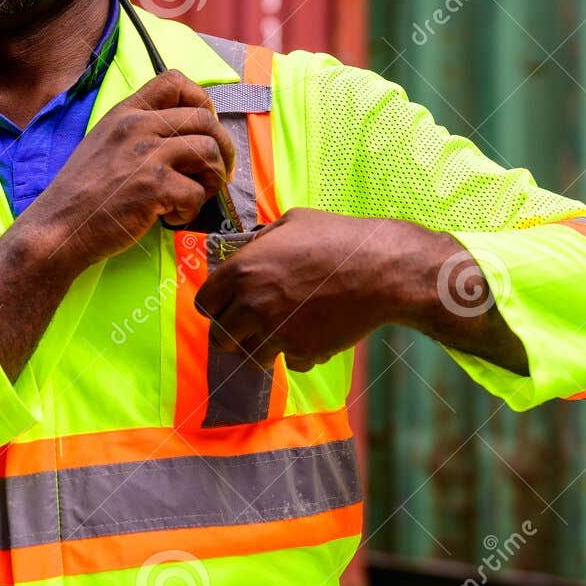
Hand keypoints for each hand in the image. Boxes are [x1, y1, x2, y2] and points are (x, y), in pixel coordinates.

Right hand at [13, 70, 235, 275]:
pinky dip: (191, 210)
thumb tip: (183, 138)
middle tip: (216, 171)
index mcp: (125, 113)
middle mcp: (136, 127)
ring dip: (211, 179)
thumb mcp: (103, 144)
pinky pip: (196, 192)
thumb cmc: (81, 194)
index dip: (201, 100)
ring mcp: (145, 155)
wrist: (59, 228)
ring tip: (194, 197)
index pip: (174, 81)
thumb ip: (137, 133)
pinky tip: (172, 218)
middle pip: (204, 118)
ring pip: (208, 152)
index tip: (204, 127)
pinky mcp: (153, 187)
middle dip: (222, 147)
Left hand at [194, 209, 450, 372]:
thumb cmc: (338, 238)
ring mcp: (276, 331)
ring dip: (264, 348)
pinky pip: (290, 362)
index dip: (216, 306)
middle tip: (250, 329)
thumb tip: (250, 251)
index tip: (227, 308)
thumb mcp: (292, 222)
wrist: (381, 269)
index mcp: (242, 270)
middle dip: (234, 334)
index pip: (205, 303)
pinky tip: (314, 335)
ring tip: (284, 333)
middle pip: (220, 338)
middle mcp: (252, 304)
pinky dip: (300, 354)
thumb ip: (262, 241)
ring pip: (252, 357)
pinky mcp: (302, 350)